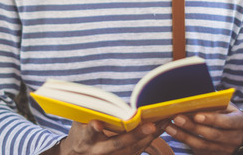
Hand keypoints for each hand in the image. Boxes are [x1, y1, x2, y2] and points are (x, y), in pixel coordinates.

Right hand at [51, 119, 166, 154]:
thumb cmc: (80, 134)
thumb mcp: (78, 123)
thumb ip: (88, 110)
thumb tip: (96, 93)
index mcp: (85, 140)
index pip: (89, 134)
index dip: (94, 129)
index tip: (98, 125)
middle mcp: (99, 151)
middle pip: (118, 144)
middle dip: (135, 136)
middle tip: (149, 126)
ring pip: (134, 148)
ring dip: (150, 135)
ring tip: (164, 120)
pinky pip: (140, 149)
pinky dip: (151, 137)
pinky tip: (162, 125)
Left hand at [164, 103, 242, 154]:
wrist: (238, 133)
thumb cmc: (228, 114)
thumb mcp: (227, 106)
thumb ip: (215, 103)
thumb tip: (196, 97)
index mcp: (239, 122)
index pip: (227, 122)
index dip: (212, 119)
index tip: (197, 115)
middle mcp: (234, 138)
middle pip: (213, 135)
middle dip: (193, 127)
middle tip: (177, 118)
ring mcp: (224, 149)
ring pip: (203, 145)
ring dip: (184, 136)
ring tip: (169, 126)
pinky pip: (198, 150)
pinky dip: (184, 140)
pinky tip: (172, 132)